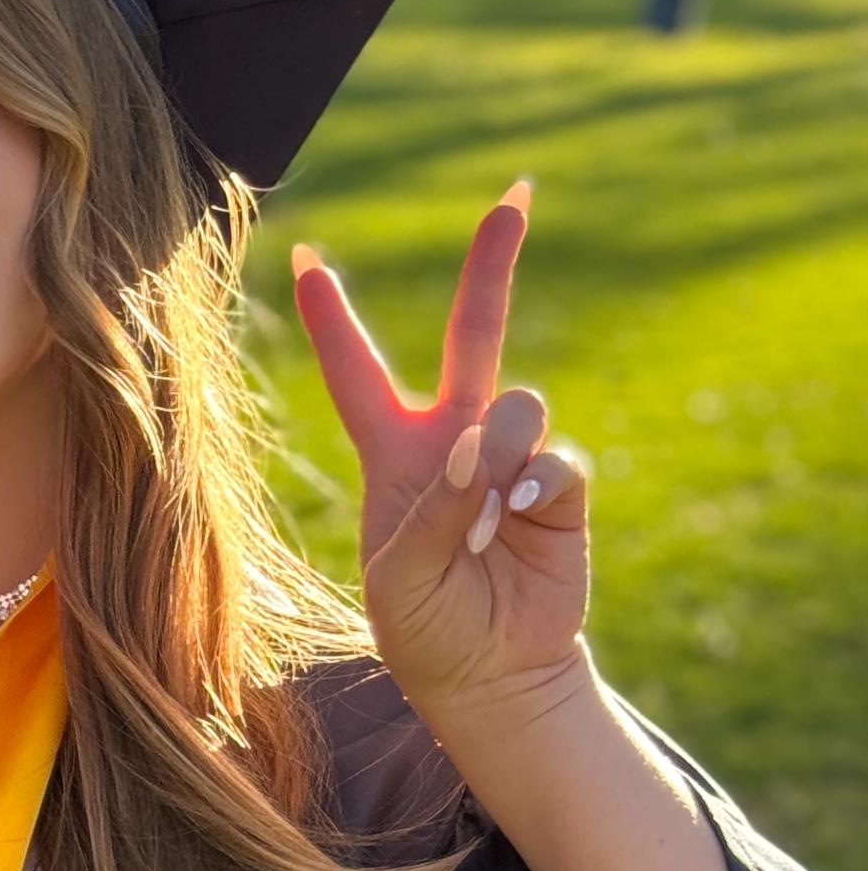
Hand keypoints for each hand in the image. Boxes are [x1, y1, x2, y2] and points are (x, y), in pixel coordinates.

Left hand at [288, 179, 590, 729]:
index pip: (357, 370)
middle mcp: (455, 439)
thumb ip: (434, 507)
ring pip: (518, 400)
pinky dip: (537, 487)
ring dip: (498, 451)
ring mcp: (513, 459)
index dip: (332, 314)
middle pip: (475, 331)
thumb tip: (483, 448)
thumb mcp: (398, 574)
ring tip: (483, 519)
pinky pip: (557, 459)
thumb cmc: (425, 627)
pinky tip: (520, 521)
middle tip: (518, 193)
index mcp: (393, 451)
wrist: (490, 677)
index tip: (308, 253)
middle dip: (495, 262)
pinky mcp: (562, 490)